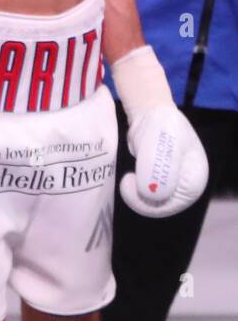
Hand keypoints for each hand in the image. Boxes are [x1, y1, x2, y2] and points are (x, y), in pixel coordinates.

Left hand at [113, 46, 208, 217]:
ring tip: (129, 176)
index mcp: (194, 181)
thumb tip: (151, 196)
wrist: (149, 113)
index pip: (169, 206)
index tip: (128, 181)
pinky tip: (130, 175)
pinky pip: (145, 193)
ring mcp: (173, 183)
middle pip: (159, 207)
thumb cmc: (158, 127)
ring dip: (136, 192)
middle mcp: (185, 186)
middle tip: (126, 180)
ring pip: (150, 201)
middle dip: (139, 197)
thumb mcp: (157, 148)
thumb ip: (157, 172)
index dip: (145, 201)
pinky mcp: (159, 179)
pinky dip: (135, 188)